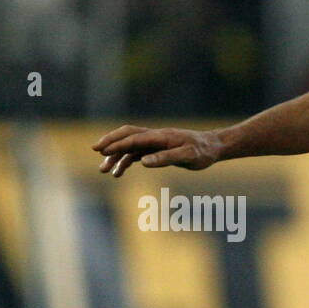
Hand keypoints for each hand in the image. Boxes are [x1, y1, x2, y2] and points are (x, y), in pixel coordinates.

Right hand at [92, 126, 222, 177]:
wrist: (212, 148)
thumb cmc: (202, 151)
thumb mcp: (187, 156)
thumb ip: (166, 158)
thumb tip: (144, 161)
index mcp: (161, 136)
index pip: (134, 138)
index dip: (118, 144)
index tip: (102, 150)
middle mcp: (155, 137)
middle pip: (127, 135)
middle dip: (110, 142)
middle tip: (95, 150)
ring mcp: (155, 143)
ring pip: (130, 146)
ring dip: (116, 157)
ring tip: (104, 171)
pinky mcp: (157, 150)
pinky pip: (137, 154)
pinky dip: (126, 161)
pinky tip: (118, 172)